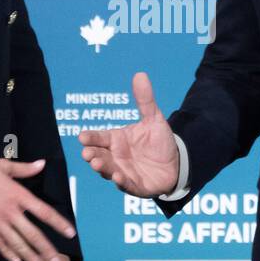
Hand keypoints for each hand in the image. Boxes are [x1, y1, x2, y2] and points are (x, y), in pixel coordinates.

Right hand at [0, 157, 75, 260]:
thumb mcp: (5, 165)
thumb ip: (25, 168)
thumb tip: (42, 164)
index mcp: (18, 195)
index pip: (43, 211)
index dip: (58, 223)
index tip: (70, 232)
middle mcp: (10, 211)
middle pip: (32, 234)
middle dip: (46, 250)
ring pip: (17, 243)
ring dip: (30, 257)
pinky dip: (8, 253)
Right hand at [77, 72, 179, 196]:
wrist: (177, 163)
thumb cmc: (159, 142)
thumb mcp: (154, 119)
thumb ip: (145, 100)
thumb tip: (140, 74)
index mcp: (116, 140)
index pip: (100, 138)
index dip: (90, 138)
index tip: (82, 136)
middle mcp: (116, 157)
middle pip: (99, 155)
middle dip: (91, 154)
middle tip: (87, 153)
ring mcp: (123, 172)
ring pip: (108, 171)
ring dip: (102, 168)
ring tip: (96, 164)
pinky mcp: (134, 186)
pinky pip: (125, 185)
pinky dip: (120, 182)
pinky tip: (117, 177)